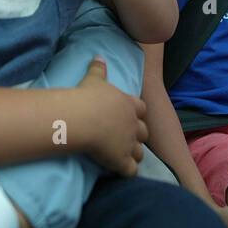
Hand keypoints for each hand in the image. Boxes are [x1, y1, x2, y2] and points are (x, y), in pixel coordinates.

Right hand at [74, 57, 147, 175]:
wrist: (83, 119)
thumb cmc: (88, 97)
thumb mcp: (94, 79)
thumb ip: (99, 68)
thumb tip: (99, 56)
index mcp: (129, 105)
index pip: (141, 109)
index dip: (137, 114)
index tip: (129, 116)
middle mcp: (133, 124)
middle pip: (143, 132)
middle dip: (137, 136)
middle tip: (125, 138)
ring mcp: (129, 144)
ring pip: (139, 153)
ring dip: (133, 154)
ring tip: (122, 156)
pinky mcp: (122, 160)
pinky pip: (131, 170)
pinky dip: (127, 171)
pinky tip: (119, 171)